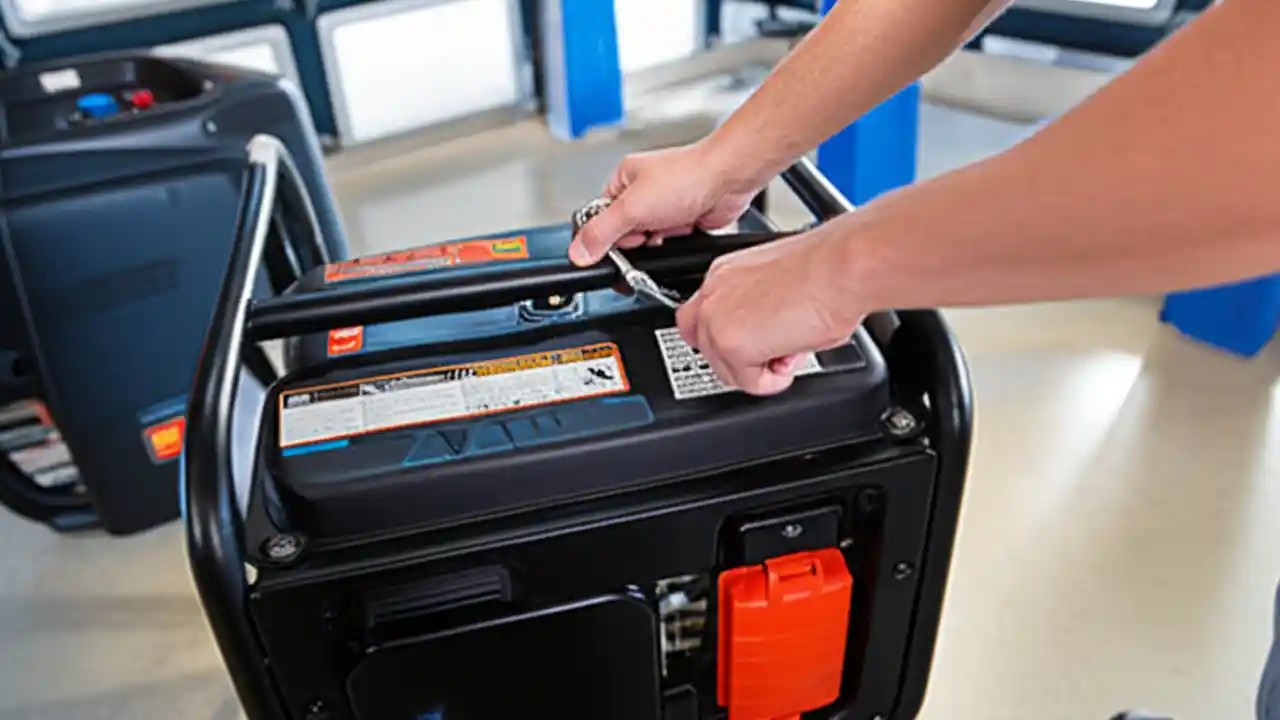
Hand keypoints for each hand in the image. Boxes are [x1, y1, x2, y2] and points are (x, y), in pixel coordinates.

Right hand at [568, 141, 760, 265]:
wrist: (728, 179)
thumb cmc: (687, 176)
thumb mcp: (632, 207)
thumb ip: (601, 232)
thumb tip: (578, 253)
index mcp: (623, 180)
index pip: (599, 218)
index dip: (606, 236)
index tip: (615, 244)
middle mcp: (643, 193)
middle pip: (624, 234)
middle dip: (637, 240)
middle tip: (646, 234)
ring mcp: (664, 209)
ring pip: (648, 243)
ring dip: (659, 242)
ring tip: (670, 227)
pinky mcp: (683, 223)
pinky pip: (670, 245)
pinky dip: (676, 244)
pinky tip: (683, 232)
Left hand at [676, 227, 860, 395]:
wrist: (841, 268)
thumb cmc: (826, 270)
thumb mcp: (778, 290)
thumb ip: (757, 314)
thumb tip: (767, 340)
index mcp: (725, 274)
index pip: (702, 318)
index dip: (729, 339)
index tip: (751, 345)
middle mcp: (714, 294)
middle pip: (707, 348)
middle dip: (743, 358)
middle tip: (777, 351)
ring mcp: (716, 321)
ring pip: (727, 370)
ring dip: (760, 370)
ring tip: (791, 348)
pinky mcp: (731, 346)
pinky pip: (748, 383)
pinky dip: (773, 381)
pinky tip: (793, 355)